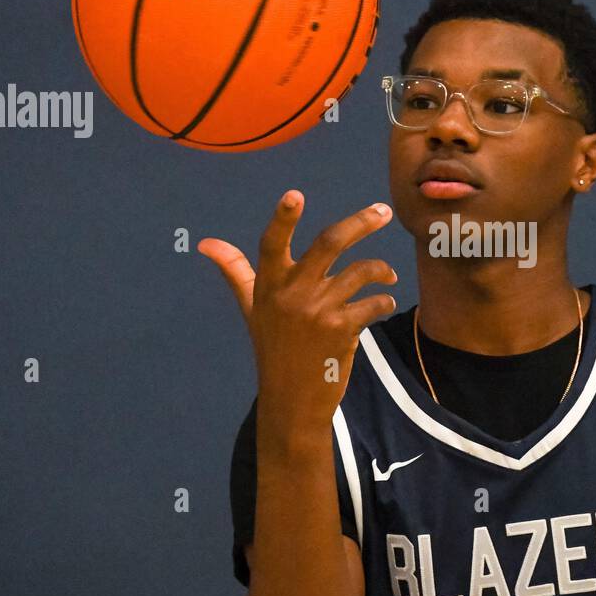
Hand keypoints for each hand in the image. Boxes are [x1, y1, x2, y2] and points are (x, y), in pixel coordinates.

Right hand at [198, 190, 398, 443]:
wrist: (292, 401)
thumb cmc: (273, 350)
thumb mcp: (252, 310)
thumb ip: (236, 272)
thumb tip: (206, 243)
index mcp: (269, 286)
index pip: (272, 245)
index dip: (282, 219)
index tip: (294, 194)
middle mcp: (292, 294)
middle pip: (330, 244)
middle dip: (361, 223)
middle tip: (384, 212)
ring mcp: (318, 311)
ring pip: (360, 272)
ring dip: (381, 271)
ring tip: (388, 276)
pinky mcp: (342, 330)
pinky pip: (372, 303)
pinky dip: (384, 301)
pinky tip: (384, 303)